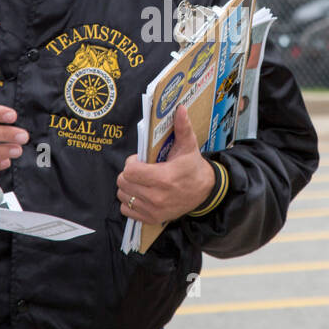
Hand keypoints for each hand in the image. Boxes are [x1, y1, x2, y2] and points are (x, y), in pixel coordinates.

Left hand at [117, 105, 215, 225]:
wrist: (205, 192)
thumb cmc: (193, 167)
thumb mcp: (189, 146)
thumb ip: (182, 127)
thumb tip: (180, 108)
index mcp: (164, 178)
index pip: (130, 171)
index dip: (132, 163)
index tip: (140, 160)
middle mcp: (157, 197)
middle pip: (123, 182)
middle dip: (128, 173)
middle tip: (140, 170)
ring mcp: (154, 210)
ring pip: (123, 195)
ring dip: (128, 187)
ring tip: (141, 181)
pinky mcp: (152, 219)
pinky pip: (126, 210)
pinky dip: (130, 202)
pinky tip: (141, 194)